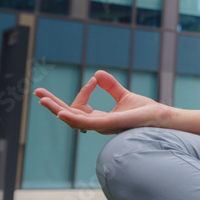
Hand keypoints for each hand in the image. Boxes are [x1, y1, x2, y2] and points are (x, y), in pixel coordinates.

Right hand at [33, 70, 171, 133]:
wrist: (162, 118)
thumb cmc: (145, 111)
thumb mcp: (124, 96)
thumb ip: (110, 87)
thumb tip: (96, 74)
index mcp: (100, 119)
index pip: (79, 108)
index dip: (83, 93)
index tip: (93, 81)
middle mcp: (98, 125)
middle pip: (69, 115)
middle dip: (53, 104)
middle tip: (37, 93)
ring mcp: (102, 126)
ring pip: (72, 119)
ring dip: (56, 109)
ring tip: (42, 100)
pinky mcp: (109, 124)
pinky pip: (86, 123)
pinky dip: (72, 118)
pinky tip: (61, 112)